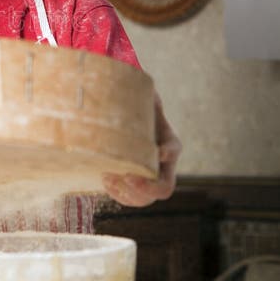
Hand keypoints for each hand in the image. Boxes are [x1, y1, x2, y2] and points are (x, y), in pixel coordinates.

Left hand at [102, 91, 180, 206]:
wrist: (122, 118)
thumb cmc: (133, 103)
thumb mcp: (140, 95)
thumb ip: (142, 91)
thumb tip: (135, 80)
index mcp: (168, 140)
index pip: (173, 150)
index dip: (164, 155)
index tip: (153, 153)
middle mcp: (163, 163)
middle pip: (164, 188)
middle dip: (145, 187)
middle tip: (125, 177)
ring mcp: (149, 177)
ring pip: (146, 200)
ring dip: (128, 194)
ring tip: (110, 177)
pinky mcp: (133, 184)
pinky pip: (130, 199)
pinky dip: (118, 194)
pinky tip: (106, 179)